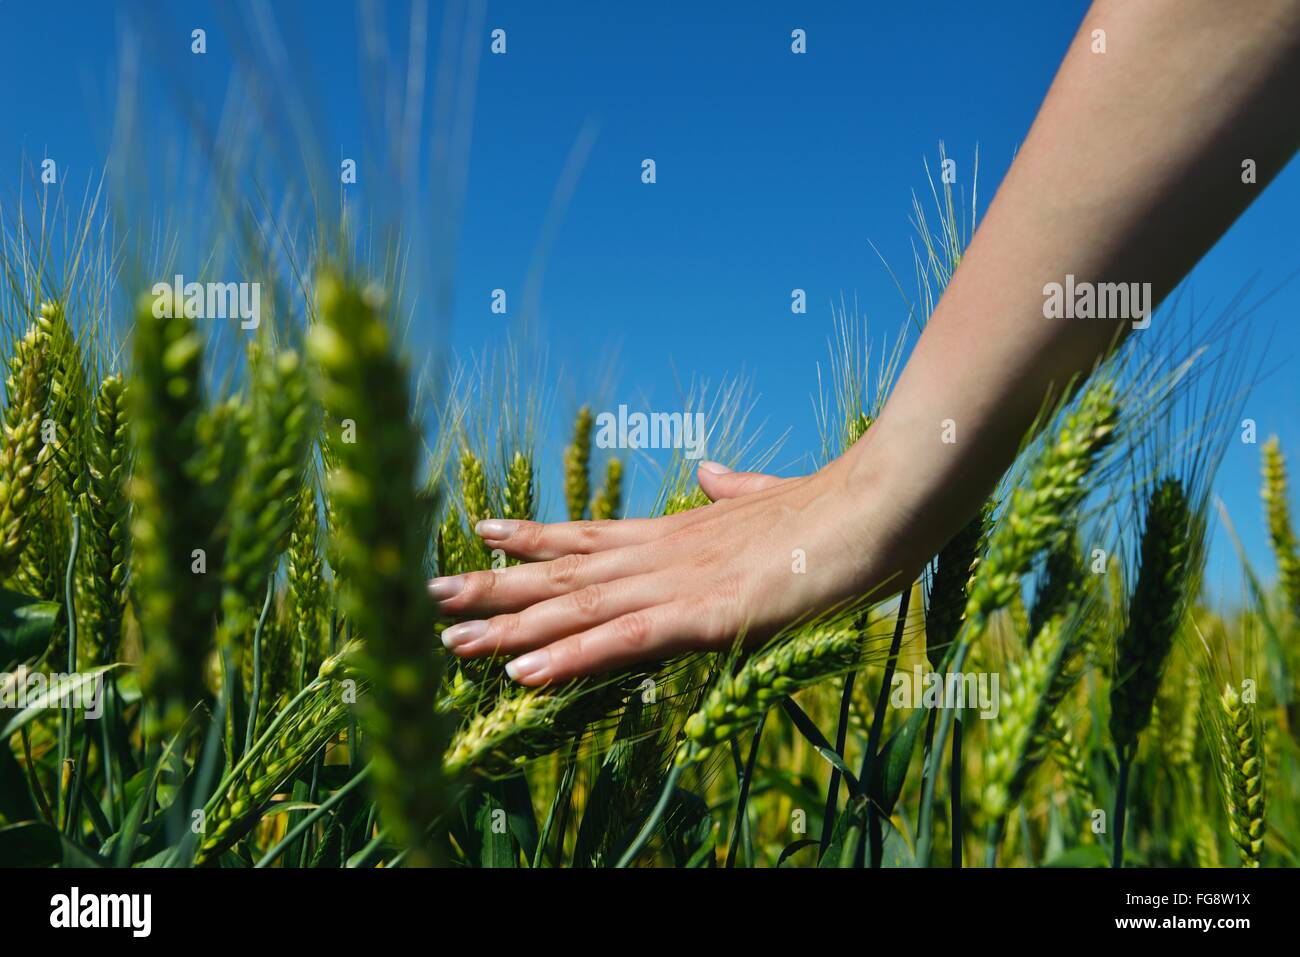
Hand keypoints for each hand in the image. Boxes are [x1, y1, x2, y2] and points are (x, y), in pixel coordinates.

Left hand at [428, 459, 895, 685]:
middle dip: (494, 588)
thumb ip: (736, 490)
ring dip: (509, 628)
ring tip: (448, 637)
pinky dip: (567, 661)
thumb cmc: (833, 508)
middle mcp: (659, 555)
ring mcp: (675, 584)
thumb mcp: (772, 499)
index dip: (533, 539)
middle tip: (430, 593)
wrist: (875, 506)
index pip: (588, 536)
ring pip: (575, 608)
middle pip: (562, 573)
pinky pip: (620, 645)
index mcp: (676, 532)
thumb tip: (713, 472)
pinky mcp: (701, 617)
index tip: (482, 533)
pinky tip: (521, 678)